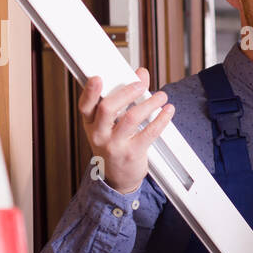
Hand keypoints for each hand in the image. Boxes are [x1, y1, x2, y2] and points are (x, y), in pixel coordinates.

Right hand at [78, 67, 174, 193]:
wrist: (117, 179)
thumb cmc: (113, 146)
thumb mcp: (110, 124)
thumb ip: (124, 97)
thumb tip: (141, 74)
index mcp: (90, 124)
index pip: (85, 106)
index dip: (90, 92)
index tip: (98, 78)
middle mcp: (99, 134)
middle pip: (108, 108)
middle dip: (126, 92)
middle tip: (141, 85)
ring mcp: (115, 145)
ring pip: (131, 118)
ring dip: (149, 104)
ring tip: (161, 97)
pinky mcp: (132, 153)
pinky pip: (149, 133)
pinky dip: (161, 120)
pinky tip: (167, 112)